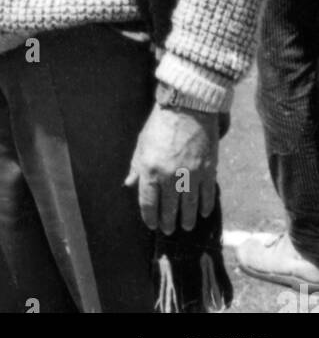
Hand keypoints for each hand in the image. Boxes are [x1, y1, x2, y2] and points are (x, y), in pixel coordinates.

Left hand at [125, 104, 218, 232]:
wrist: (187, 107)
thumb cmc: (160, 124)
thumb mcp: (142, 143)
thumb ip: (136, 166)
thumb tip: (129, 185)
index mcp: (150, 169)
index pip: (148, 202)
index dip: (149, 217)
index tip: (151, 224)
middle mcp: (170, 176)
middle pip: (169, 208)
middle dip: (168, 222)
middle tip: (169, 229)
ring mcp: (191, 175)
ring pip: (189, 206)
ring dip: (187, 219)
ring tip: (185, 226)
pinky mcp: (208, 171)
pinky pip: (207, 195)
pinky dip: (205, 206)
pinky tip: (202, 212)